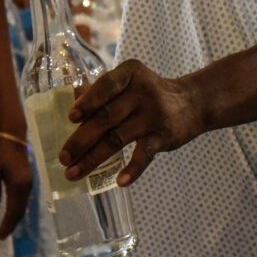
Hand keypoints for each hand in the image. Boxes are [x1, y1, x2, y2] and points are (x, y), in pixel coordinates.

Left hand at [0, 136, 32, 239]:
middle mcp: (27, 188)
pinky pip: (24, 201)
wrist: (13, 136)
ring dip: (15, 219)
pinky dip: (18, 210)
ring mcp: (30, 184)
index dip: (6, 225)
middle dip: (11, 225)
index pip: (13, 211)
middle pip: (20, 212)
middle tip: (1, 237)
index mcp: (18, 186)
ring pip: (23, 207)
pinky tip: (11, 214)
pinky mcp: (28, 181)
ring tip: (5, 229)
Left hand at [60, 60, 204, 186]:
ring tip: (74, 173)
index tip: (71, 118)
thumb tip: (69, 99)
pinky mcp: (164, 136)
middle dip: (81, 140)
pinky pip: (145, 155)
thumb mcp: (129, 83)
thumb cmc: (150, 93)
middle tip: (63, 158)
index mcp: (130, 73)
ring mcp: (154, 114)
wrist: (193, 103)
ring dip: (93, 159)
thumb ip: (102, 90)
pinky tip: (119, 182)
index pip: (106, 86)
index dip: (88, 102)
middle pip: (106, 117)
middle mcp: (142, 91)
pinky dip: (132, 169)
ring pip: (118, 139)